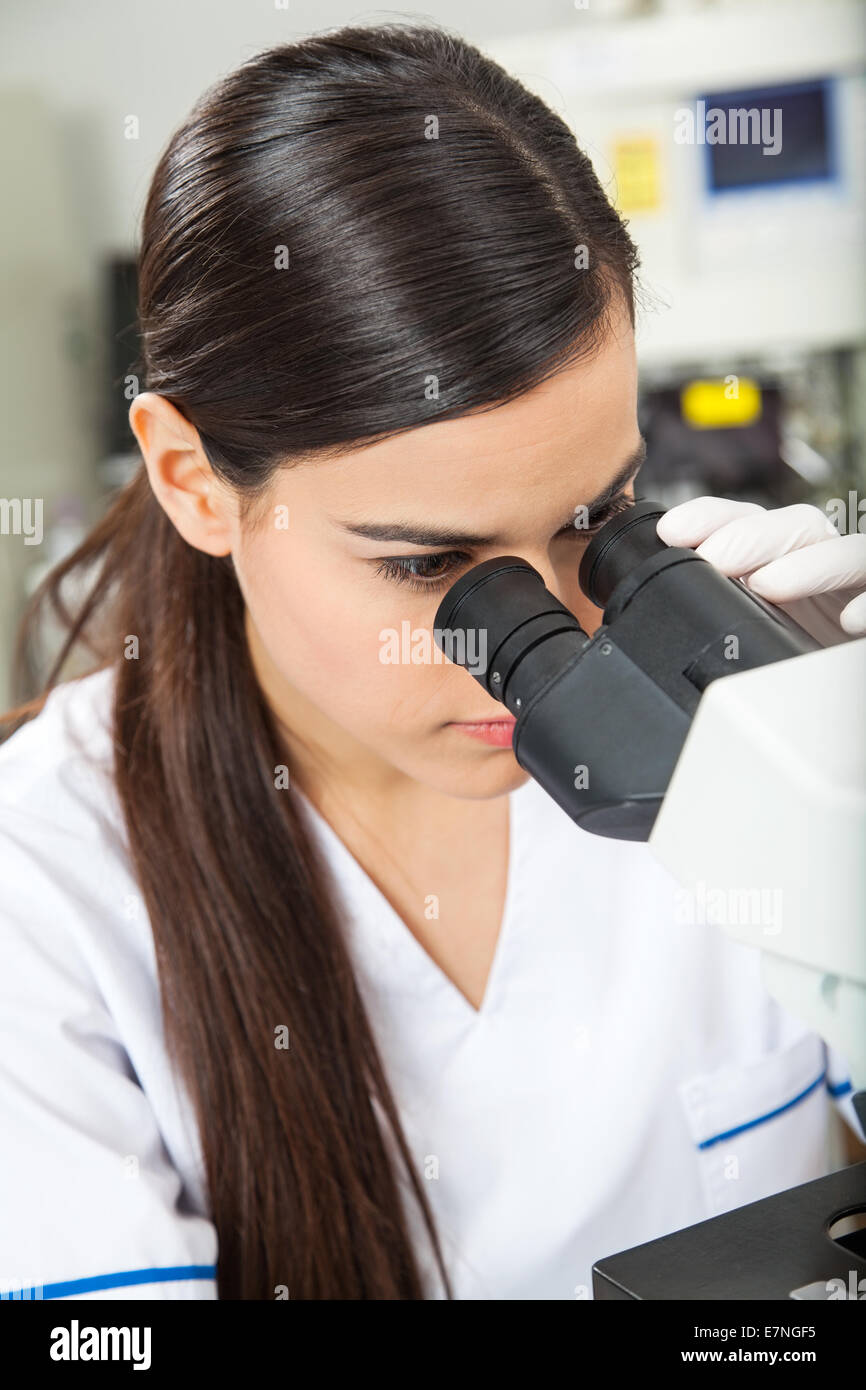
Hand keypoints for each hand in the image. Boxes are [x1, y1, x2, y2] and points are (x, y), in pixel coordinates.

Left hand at [655, 496, 865, 644]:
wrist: (849, 688)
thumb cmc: (800, 655)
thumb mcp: (752, 632)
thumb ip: (721, 609)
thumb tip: (662, 611)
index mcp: (785, 560)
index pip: (749, 521)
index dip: (711, 517)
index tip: (670, 532)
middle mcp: (825, 562)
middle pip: (798, 526)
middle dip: (751, 537)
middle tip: (714, 558)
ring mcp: (860, 583)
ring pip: (849, 552)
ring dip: (808, 565)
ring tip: (768, 586)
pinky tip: (852, 619)